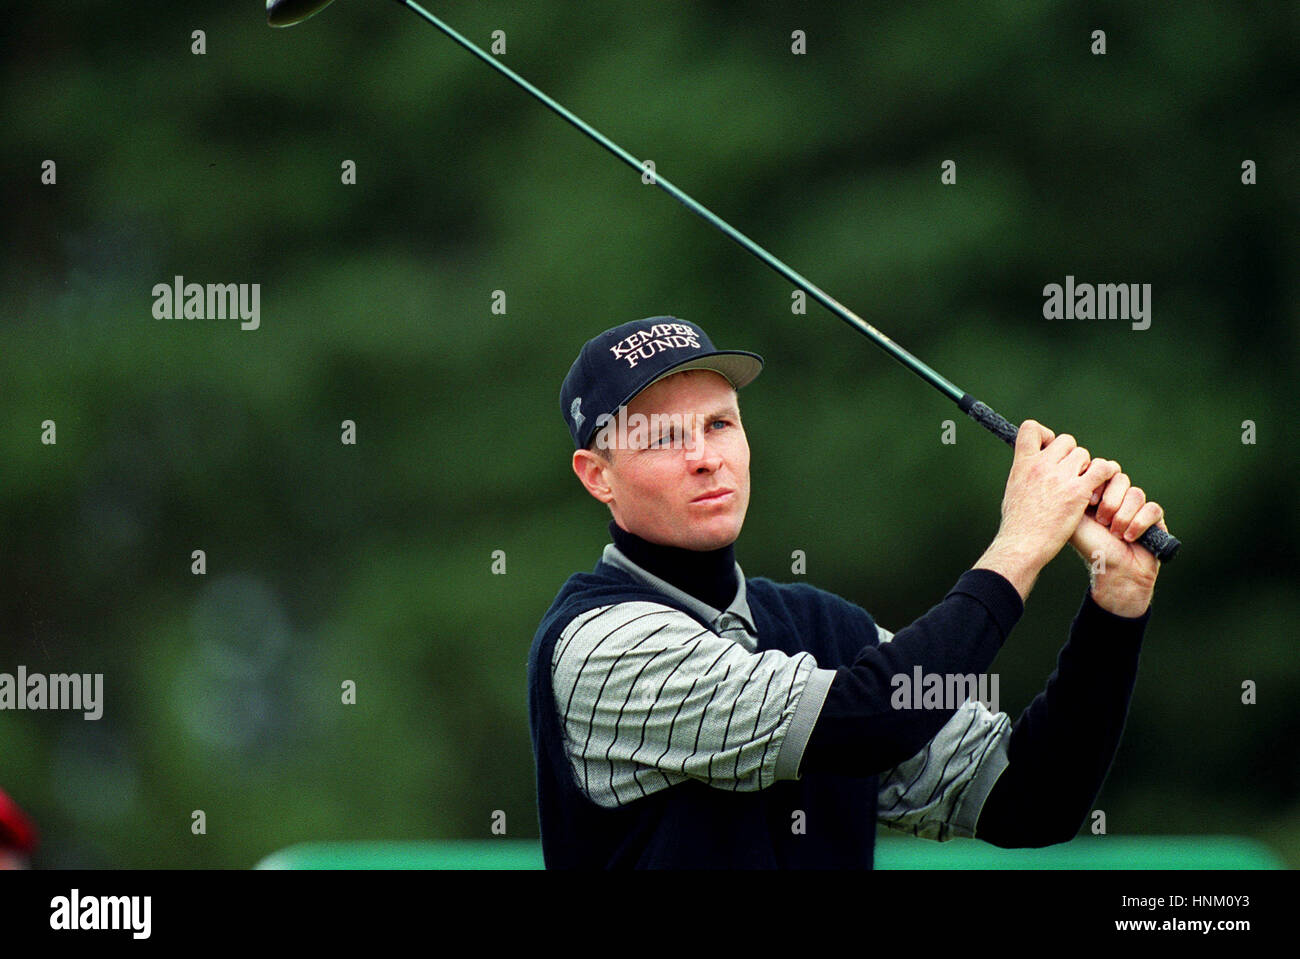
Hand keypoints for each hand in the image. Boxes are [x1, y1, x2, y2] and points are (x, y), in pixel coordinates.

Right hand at [975, 420, 1119, 600]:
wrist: (1023, 545)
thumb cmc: (1018, 524)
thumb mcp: (1014, 490)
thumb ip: (1026, 473)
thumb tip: (1033, 465)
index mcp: (1022, 463)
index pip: (1031, 428)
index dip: (1045, 435)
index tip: (1049, 448)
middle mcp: (1041, 465)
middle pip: (1067, 441)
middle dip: (1071, 456)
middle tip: (1071, 475)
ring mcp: (1060, 477)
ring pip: (1085, 455)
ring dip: (1087, 469)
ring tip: (1083, 488)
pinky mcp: (1078, 491)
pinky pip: (1102, 469)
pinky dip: (1106, 474)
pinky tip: (1101, 485)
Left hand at [1069, 466, 1165, 616]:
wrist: (1112, 572)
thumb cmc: (1090, 547)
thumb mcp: (1073, 518)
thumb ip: (1073, 494)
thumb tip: (1076, 472)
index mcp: (1098, 493)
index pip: (1103, 469)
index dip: (1098, 482)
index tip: (1090, 502)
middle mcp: (1117, 497)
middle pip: (1120, 478)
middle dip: (1110, 501)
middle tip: (1101, 521)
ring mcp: (1136, 507)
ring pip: (1136, 493)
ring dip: (1123, 516)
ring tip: (1115, 533)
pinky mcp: (1153, 518)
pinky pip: (1152, 508)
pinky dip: (1139, 523)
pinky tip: (1129, 538)